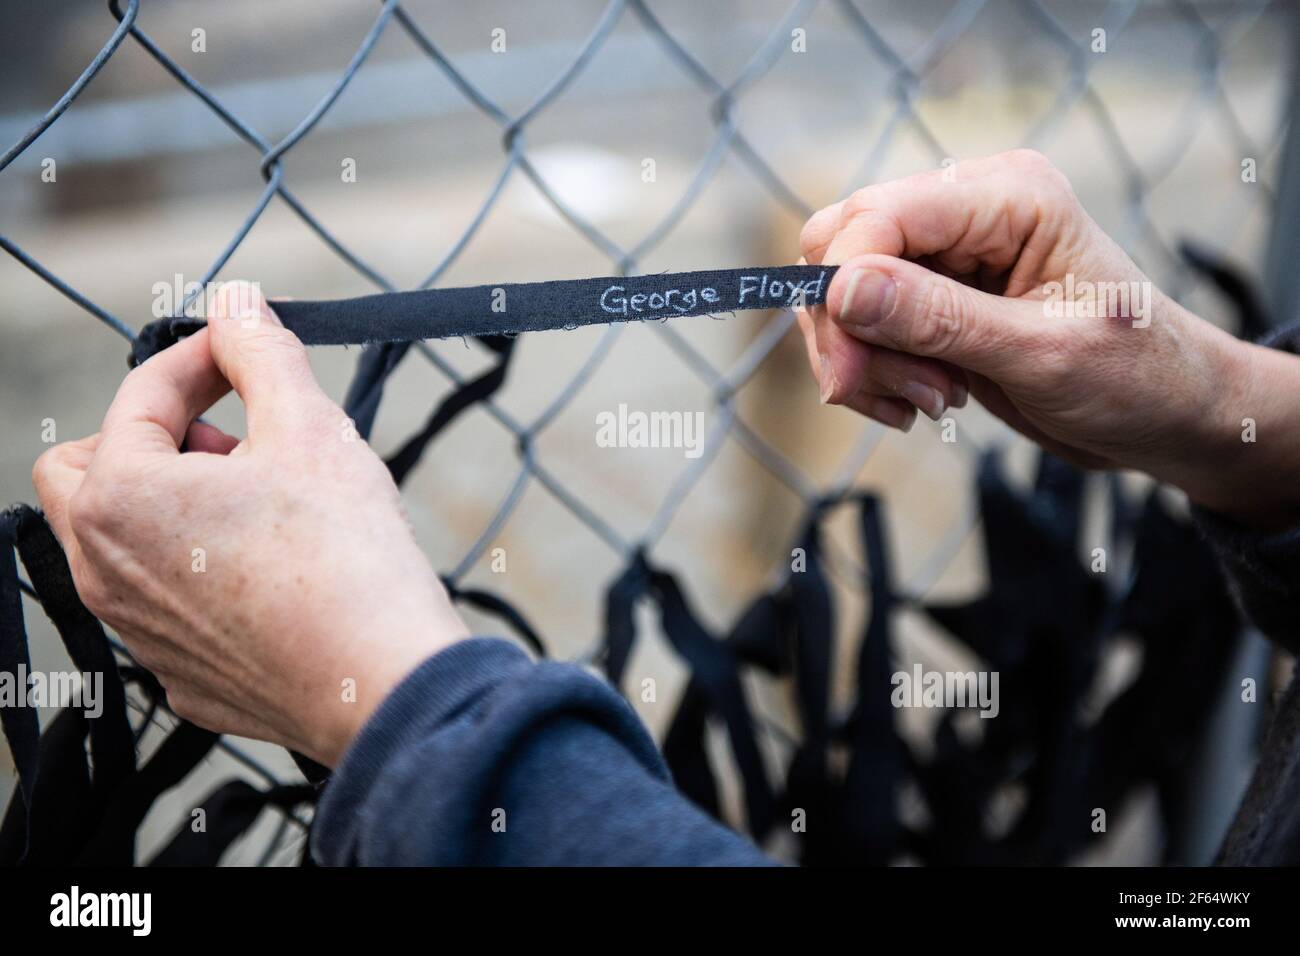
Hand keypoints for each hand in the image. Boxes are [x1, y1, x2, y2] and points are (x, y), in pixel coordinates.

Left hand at [33, 283, 468, 765]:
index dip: (202, 356)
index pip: (142, 394)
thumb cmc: (344, 554)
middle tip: (236, 436)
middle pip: (87, 470)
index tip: (250, 349)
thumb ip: (259, 351)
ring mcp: (138, 633)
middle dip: (155, 435)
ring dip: (175, 501)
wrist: (384, 683)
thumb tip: (236, 302)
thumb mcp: (309, 427)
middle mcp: (103, 570)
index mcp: (119, 497)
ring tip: (264, 501)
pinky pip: (164, 602)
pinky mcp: (179, 677)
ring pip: (122, 540)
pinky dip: (200, 568)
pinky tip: (274, 570)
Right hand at [796, 149, 1299, 529]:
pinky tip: (922, 401)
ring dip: (864, 360)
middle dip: (848, 331)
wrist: (1168, 416)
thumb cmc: (1136, 377)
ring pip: (841, 291)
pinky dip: (872, 373)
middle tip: (888, 397)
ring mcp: (946, 255)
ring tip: (929, 402)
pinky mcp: (932, 299)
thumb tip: (844, 290)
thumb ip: (938, 319)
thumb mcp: (1040, 354)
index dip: (845, 287)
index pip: (878, 216)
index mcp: (1009, 195)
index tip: (851, 372)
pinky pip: (861, 326)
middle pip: (842, 246)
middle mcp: (968, 211)